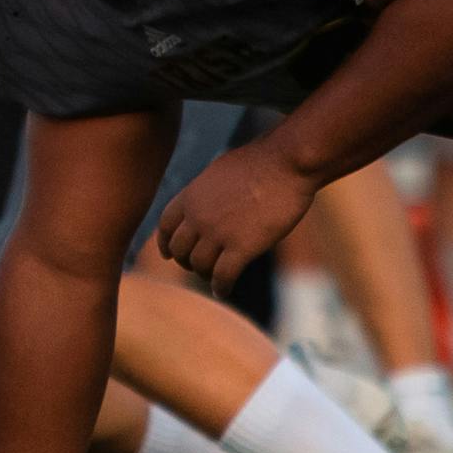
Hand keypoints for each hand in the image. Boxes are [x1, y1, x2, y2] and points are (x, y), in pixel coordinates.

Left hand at [151, 143, 322, 286]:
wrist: (286, 162)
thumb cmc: (261, 161)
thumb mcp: (220, 171)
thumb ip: (206, 191)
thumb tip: (205, 201)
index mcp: (191, 195)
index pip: (166, 225)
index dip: (165, 243)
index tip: (168, 254)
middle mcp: (198, 216)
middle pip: (180, 249)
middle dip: (186, 261)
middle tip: (198, 267)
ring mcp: (218, 233)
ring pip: (200, 265)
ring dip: (205, 274)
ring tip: (214, 278)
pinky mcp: (242, 247)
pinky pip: (223, 276)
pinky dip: (221, 287)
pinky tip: (224, 291)